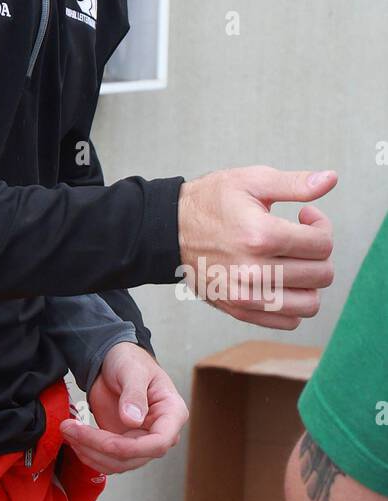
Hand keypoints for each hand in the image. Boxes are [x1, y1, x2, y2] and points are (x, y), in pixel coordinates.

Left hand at [59, 342, 188, 474]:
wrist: (114, 361)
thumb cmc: (130, 360)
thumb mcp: (132, 370)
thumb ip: (134, 394)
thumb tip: (133, 421)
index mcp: (172, 413)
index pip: (159, 442)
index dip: (132, 448)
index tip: (105, 441)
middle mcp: (160, 433)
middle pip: (133, 457)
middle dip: (99, 447)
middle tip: (70, 428)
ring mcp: (141, 442)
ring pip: (118, 463)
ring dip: (90, 453)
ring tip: (67, 431)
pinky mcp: (123, 445)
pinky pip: (107, 459)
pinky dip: (88, 453)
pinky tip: (73, 438)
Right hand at [177, 167, 335, 328]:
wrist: (169, 230)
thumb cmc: (211, 201)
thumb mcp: (251, 181)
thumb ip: (295, 183)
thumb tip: (332, 179)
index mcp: (260, 236)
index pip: (322, 245)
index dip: (322, 226)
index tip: (305, 215)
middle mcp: (254, 271)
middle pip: (321, 274)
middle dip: (318, 252)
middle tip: (300, 237)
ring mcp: (246, 296)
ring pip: (310, 304)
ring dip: (310, 281)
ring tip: (294, 262)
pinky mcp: (240, 310)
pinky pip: (289, 321)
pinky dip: (293, 302)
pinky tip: (281, 279)